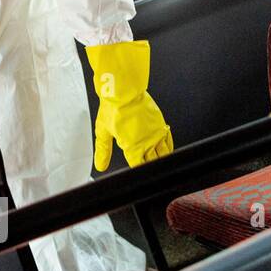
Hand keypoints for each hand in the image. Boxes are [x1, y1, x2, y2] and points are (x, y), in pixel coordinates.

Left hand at [86, 40, 173, 171]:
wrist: (125, 91)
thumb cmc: (113, 108)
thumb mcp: (103, 131)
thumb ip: (103, 150)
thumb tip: (100, 165)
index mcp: (133, 147)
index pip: (139, 167)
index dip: (139, 174)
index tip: (138, 178)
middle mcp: (148, 142)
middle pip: (153, 162)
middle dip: (151, 168)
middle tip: (151, 174)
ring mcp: (157, 134)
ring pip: (164, 154)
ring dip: (161, 160)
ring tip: (159, 166)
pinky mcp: (161, 125)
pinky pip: (169, 141)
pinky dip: (168, 149)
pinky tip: (165, 152)